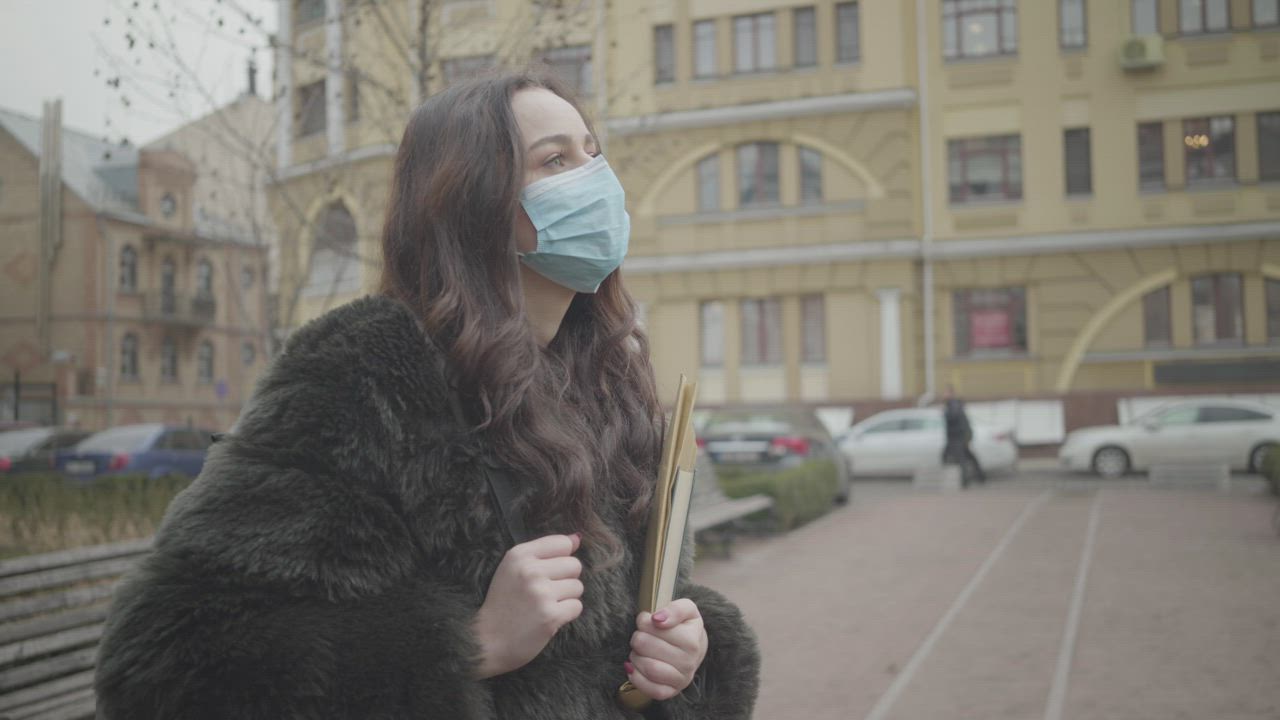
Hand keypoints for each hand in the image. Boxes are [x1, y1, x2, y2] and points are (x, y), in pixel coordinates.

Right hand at [472, 534, 583, 678]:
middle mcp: (530, 571)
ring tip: (545, 606)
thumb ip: (544, 551)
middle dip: (566, 580)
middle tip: (546, 593)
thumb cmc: (502, 604)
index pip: (562, 543)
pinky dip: (566, 614)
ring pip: (578, 587)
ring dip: (566, 598)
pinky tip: (549, 618)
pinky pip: (577, 607)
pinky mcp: (550, 616)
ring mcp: (541, 593)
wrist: (485, 642)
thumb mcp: (512, 569)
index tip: (548, 572)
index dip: (561, 558)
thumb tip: (577, 538)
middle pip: (574, 565)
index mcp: (519, 555)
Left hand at [626, 599, 708, 700]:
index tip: (647, 620)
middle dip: (637, 638)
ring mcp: (681, 680)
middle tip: (641, 635)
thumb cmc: (686, 627)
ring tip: (639, 650)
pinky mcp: (671, 692)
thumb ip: (675, 609)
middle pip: (645, 646)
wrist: (695, 648)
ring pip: (648, 668)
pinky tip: (634, 667)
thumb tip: (657, 619)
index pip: (653, 627)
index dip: (643, 621)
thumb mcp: (687, 609)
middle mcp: (689, 662)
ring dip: (635, 656)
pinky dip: (636, 677)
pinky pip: (650, 690)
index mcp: (692, 641)